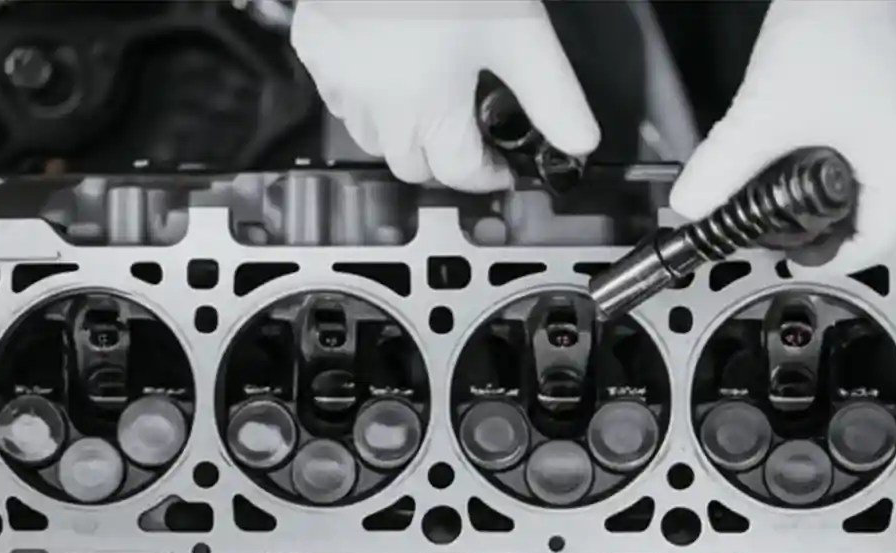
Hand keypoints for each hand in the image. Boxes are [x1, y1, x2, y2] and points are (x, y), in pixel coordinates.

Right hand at [291, 0, 599, 191]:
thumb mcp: (520, 35)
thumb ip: (552, 96)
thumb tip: (582, 142)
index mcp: (427, 111)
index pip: (459, 173)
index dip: (489, 174)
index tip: (504, 166)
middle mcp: (375, 107)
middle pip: (411, 166)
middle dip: (444, 160)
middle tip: (472, 137)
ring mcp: (337, 78)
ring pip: (369, 136)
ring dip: (401, 134)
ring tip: (432, 100)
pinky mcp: (313, 45)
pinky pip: (337, 93)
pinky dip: (363, 95)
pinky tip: (387, 65)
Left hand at [669, 1, 895, 273]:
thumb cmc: (829, 28)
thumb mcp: (763, 111)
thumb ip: (721, 166)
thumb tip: (692, 203)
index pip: (878, 245)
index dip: (833, 263)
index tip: (799, 259)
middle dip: (855, 246)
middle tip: (809, 242)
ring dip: (875, 218)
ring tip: (825, 213)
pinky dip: (888, 186)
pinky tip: (848, 175)